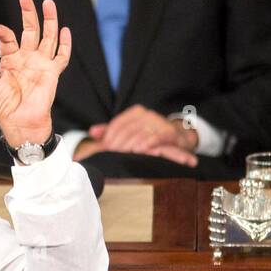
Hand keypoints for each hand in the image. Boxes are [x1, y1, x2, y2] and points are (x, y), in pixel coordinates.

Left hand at [0, 0, 70, 147]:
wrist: (20, 123)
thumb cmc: (3, 105)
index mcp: (9, 60)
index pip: (7, 38)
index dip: (0, 31)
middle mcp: (26, 58)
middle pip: (30, 30)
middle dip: (28, 12)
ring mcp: (41, 64)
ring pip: (48, 37)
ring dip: (49, 20)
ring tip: (48, 2)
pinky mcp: (52, 72)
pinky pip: (62, 55)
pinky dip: (65, 43)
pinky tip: (65, 30)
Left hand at [73, 106, 197, 167]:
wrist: (178, 137)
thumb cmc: (150, 136)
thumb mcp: (130, 132)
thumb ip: (110, 131)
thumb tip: (92, 131)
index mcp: (136, 112)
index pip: (117, 124)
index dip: (109, 137)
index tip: (104, 149)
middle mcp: (147, 114)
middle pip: (126, 131)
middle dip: (117, 145)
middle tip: (112, 156)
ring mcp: (159, 122)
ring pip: (138, 136)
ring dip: (129, 148)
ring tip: (122, 157)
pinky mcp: (169, 132)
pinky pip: (154, 139)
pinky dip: (146, 146)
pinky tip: (139, 153)